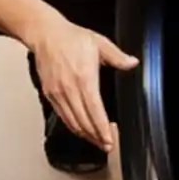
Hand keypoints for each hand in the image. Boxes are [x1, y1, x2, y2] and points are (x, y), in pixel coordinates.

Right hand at [27, 18, 138, 151]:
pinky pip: (62, 116)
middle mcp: (69, 89)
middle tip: (107, 145)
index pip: (94, 111)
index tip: (109, 139)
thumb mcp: (99, 43)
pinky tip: (80, 129)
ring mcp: (58, 93)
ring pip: (72, 122)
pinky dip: (72, 126)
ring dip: (85, 135)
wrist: (45, 34)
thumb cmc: (70, 38)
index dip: (102, 129)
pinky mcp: (49, 94)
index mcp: (84, 78)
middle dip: (96, 137)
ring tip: (96, 141)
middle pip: (83, 121)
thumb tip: (133, 63)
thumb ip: (117, 56)